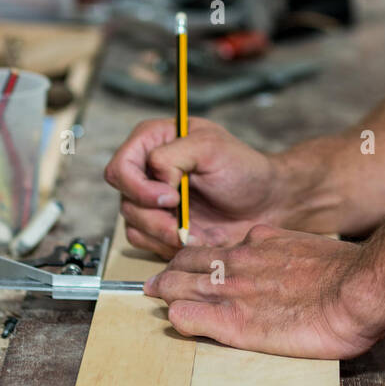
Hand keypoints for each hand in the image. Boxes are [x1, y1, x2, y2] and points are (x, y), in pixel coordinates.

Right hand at [104, 117, 303, 258]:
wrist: (264, 204)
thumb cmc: (242, 169)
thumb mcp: (212, 148)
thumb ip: (174, 154)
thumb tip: (155, 176)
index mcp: (153, 140)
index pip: (120, 166)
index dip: (139, 187)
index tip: (171, 196)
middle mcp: (146, 169)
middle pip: (124, 199)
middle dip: (155, 216)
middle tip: (184, 221)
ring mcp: (151, 199)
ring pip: (132, 224)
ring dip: (163, 233)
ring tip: (195, 231)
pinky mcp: (159, 225)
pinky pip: (144, 241)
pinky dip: (167, 244)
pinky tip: (193, 237)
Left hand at [143, 225, 383, 358]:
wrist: (358, 288)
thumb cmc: (346, 274)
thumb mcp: (311, 249)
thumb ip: (290, 253)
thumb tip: (293, 262)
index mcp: (260, 242)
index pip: (216, 247)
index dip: (197, 256)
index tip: (190, 265)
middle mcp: (239, 262)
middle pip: (187, 262)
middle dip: (169, 271)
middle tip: (155, 282)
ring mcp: (233, 291)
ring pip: (178, 286)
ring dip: (163, 291)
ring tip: (152, 296)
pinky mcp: (234, 323)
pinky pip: (188, 318)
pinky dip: (177, 319)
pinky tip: (175, 322)